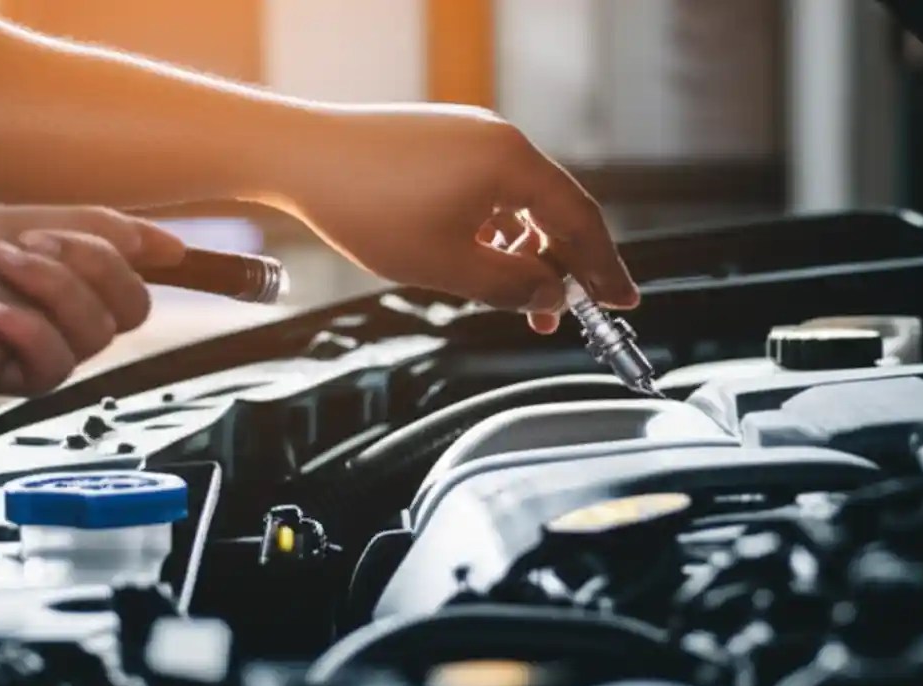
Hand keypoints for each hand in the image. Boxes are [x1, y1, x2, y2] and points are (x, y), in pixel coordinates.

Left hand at [0, 198, 183, 400]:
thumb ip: (77, 224)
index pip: (125, 260)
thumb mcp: (1, 222)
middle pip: (133, 302)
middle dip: (94, 264)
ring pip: (101, 329)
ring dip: (52, 288)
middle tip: (33, 245)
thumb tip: (150, 235)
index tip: (169, 249)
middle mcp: (58, 307)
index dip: (151, 251)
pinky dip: (27, 331)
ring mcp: (43, 343)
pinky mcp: (22, 376)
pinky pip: (61, 362)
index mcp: (58, 266)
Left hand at [274, 104, 638, 332]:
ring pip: (522, 203)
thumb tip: (553, 297)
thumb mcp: (448, 266)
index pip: (580, 221)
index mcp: (512, 162)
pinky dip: (499, 230)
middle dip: (568, 266)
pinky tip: (485, 260)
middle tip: (579, 311)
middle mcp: (500, 140)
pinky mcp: (444, 143)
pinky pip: (491, 191)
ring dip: (529, 253)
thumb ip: (512, 287)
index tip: (624, 302)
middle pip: (556, 209)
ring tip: (522, 300)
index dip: (605, 268)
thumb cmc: (366, 205)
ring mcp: (471, 137)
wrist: (298, 156)